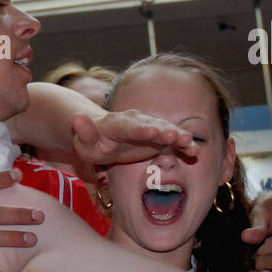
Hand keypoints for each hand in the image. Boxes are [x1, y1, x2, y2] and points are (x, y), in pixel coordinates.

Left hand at [68, 110, 196, 167]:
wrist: (104, 135)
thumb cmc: (92, 142)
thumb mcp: (83, 142)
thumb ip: (83, 132)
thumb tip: (76, 119)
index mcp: (117, 124)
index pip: (129, 126)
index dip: (141, 129)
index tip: (152, 131)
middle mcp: (136, 122)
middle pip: (152, 126)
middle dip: (165, 131)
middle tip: (177, 136)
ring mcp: (149, 129)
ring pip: (166, 131)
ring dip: (178, 137)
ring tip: (191, 143)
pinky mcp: (158, 138)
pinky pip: (172, 142)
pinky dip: (182, 146)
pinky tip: (195, 152)